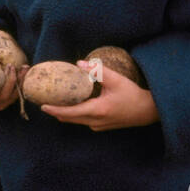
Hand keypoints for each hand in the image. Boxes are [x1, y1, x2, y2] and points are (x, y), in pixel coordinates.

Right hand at [0, 63, 23, 114]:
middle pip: (2, 101)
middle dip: (9, 86)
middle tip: (9, 69)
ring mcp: (4, 99)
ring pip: (13, 95)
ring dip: (19, 82)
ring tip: (21, 67)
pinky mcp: (13, 92)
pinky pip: (20, 88)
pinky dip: (23, 79)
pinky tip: (25, 67)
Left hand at [39, 60, 158, 130]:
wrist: (147, 111)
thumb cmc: (132, 94)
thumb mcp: (116, 79)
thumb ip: (97, 71)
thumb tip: (79, 64)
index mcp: (97, 110)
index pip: (71, 112)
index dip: (55, 110)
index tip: (42, 106)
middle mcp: (95, 122)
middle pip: (69, 118)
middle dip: (55, 111)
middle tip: (43, 102)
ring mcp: (98, 126)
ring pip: (75, 121)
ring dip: (64, 113)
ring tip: (54, 102)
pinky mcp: (101, 126)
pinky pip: (82, 121)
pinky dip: (74, 114)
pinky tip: (72, 104)